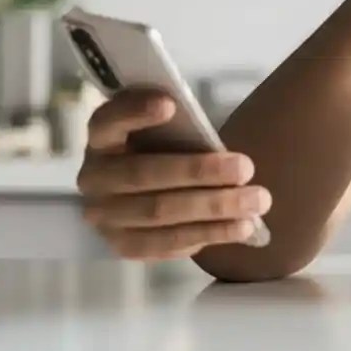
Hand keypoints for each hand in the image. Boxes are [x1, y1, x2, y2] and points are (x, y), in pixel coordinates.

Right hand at [76, 89, 270, 261]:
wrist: (152, 191)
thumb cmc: (167, 150)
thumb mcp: (170, 129)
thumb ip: (182, 127)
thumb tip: (216, 139)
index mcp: (102, 138)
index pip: (109, 121)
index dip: (135, 112)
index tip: (170, 105)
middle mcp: (94, 177)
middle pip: (144, 175)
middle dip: (198, 172)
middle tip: (246, 168)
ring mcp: (104, 216)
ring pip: (159, 214)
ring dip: (212, 209)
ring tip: (256, 203)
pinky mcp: (123, 246)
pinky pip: (164, 244)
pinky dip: (205, 235)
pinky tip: (239, 228)